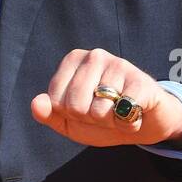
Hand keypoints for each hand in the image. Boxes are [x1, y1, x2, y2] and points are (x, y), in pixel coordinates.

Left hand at [31, 48, 181, 147]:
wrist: (145, 122)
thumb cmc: (103, 117)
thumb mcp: (70, 120)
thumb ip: (49, 113)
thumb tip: (36, 103)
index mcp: (73, 60)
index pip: (56, 100)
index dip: (70, 114)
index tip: (85, 108)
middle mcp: (95, 56)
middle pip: (76, 106)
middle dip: (90, 118)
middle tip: (105, 111)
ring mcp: (119, 65)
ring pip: (99, 111)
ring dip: (111, 122)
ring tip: (119, 112)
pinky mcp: (141, 81)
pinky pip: (123, 114)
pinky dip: (128, 124)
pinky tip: (135, 114)